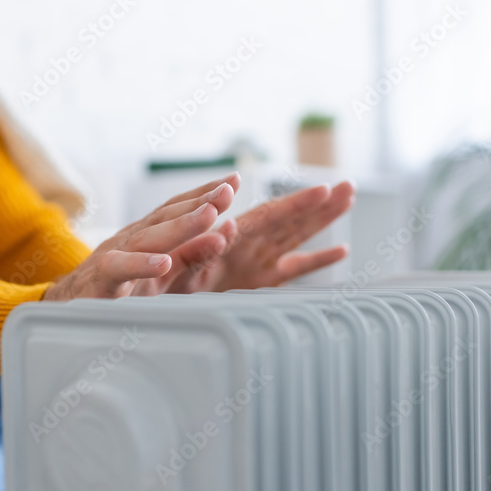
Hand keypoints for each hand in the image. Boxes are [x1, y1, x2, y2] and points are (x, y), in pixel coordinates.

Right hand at [42, 172, 242, 300]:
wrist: (64, 309)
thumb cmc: (117, 291)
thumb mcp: (161, 274)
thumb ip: (191, 256)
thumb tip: (225, 235)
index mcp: (146, 235)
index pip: (176, 208)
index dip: (203, 193)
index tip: (234, 180)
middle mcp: (130, 238)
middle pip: (166, 216)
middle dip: (198, 202)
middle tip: (227, 190)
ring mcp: (113, 255)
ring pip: (148, 237)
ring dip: (179, 225)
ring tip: (208, 216)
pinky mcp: (99, 280)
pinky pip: (119, 269)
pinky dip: (141, 265)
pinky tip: (163, 262)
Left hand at [160, 180, 355, 292]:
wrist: (141, 303)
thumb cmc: (153, 283)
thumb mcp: (174, 269)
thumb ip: (199, 251)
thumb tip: (224, 228)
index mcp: (227, 239)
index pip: (268, 216)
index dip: (296, 205)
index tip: (322, 191)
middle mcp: (246, 246)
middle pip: (289, 221)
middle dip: (318, 205)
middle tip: (349, 188)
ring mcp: (255, 262)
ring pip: (296, 236)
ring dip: (321, 221)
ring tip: (348, 200)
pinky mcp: (257, 283)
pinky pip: (293, 270)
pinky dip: (316, 261)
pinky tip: (341, 250)